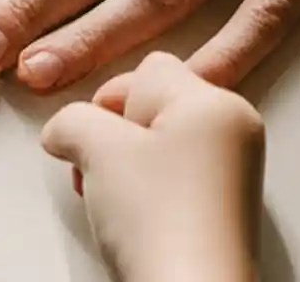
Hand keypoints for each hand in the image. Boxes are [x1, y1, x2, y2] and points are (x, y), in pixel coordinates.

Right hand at [42, 52, 263, 281]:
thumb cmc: (164, 230)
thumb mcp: (97, 149)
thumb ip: (71, 119)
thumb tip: (66, 127)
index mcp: (215, 103)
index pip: (146, 69)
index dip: (107, 99)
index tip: (90, 131)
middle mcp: (233, 131)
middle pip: (152, 105)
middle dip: (112, 135)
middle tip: (98, 166)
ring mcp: (231, 171)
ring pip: (158, 142)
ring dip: (122, 165)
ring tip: (113, 198)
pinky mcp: (219, 207)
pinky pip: (171, 176)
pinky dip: (143, 190)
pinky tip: (129, 218)